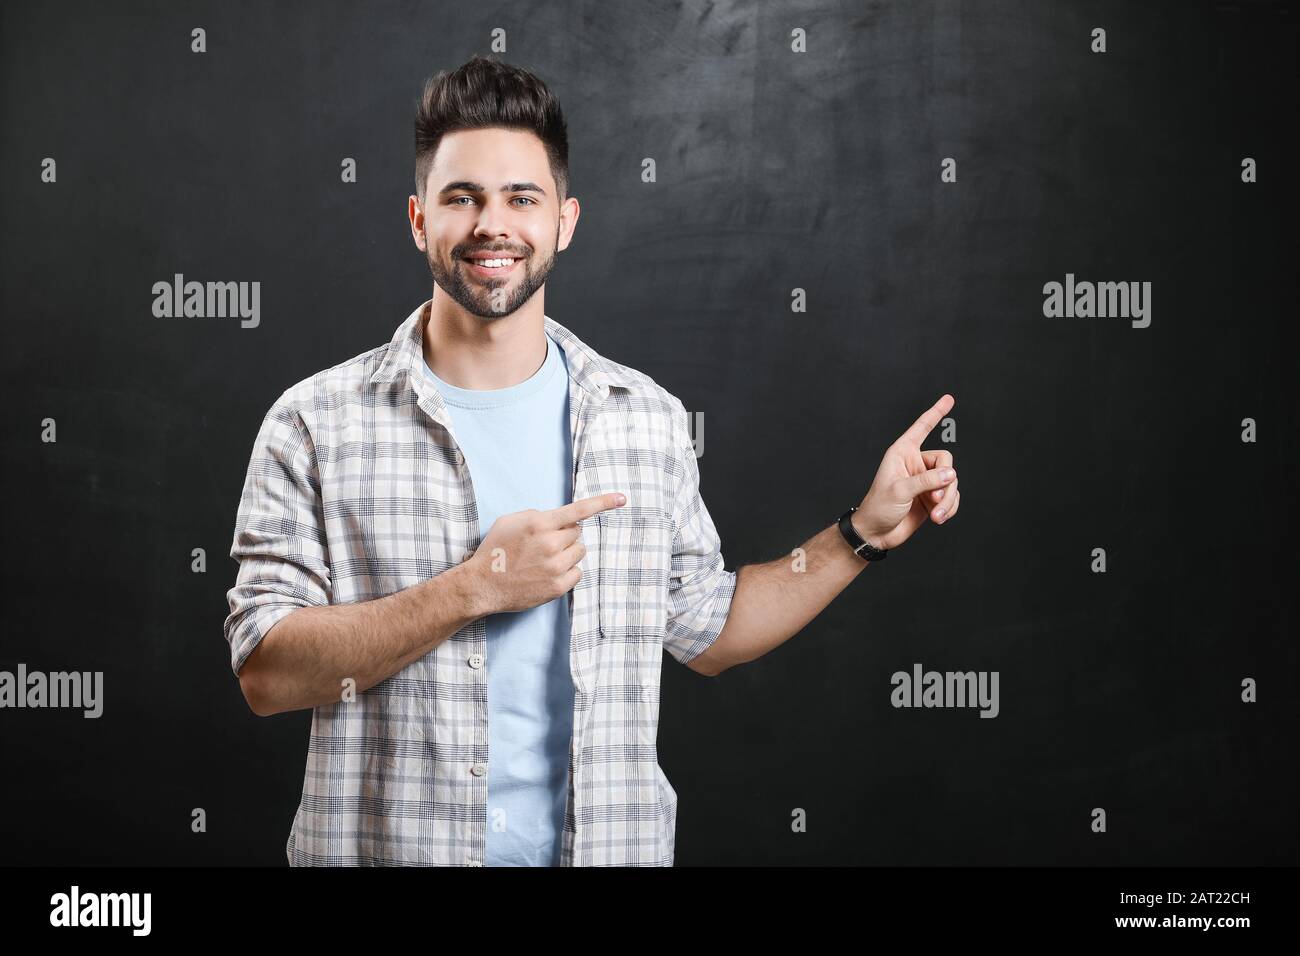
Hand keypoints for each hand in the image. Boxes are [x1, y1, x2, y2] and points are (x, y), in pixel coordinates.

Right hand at [465, 492, 626, 613]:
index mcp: (540, 524)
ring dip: (567, 553)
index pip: (578, 511)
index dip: (603, 502)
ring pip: (579, 552)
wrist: (482, 585)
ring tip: (543, 560)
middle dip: (565, 535)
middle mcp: (551, 544)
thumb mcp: (510, 521)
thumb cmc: (495, 550)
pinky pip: (577, 572)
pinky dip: (567, 572)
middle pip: (577, 532)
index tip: (623, 498)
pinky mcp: (558, 587)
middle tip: (544, 545)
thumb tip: (558, 519)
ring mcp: (556, 567)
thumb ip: (537, 515)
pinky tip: (546, 574)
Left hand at [852, 394, 959, 550]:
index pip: (922, 428)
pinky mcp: (932, 497)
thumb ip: (926, 481)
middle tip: (933, 499)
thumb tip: (951, 474)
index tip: (949, 399)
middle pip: (946, 461)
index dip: (935, 413)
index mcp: (902, 453)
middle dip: (945, 482)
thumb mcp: (900, 491)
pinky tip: (939, 518)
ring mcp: (925, 481)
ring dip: (948, 500)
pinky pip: (952, 497)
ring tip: (936, 515)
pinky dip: (950, 508)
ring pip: (951, 481)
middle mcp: (916, 464)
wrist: (877, 533)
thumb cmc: (879, 507)